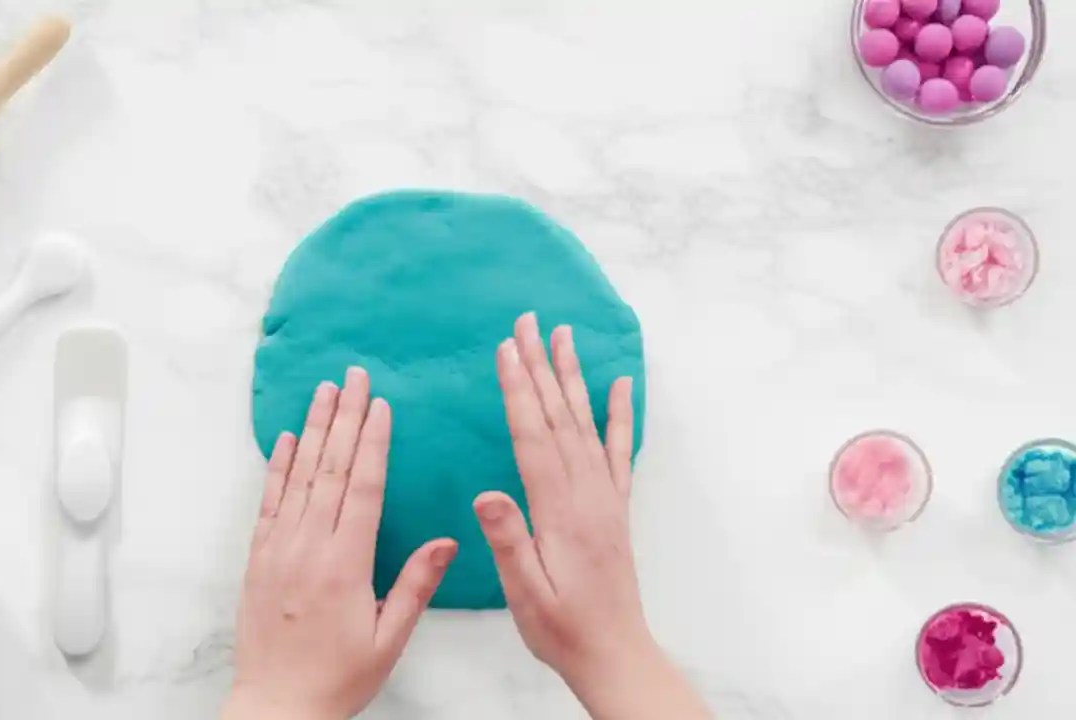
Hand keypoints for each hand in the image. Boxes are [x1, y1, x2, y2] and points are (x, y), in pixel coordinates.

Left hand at [224, 368, 457, 719]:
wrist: (276, 706)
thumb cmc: (337, 678)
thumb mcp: (389, 638)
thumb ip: (415, 585)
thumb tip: (446, 542)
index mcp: (346, 563)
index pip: (362, 486)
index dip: (372, 440)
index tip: (379, 404)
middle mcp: (308, 547)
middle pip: (330, 468)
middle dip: (344, 417)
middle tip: (353, 376)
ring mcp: (278, 549)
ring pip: (298, 476)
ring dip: (312, 429)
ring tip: (323, 391)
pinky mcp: (258, 558)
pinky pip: (268, 502)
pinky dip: (276, 467)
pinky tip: (283, 438)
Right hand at [475, 313, 708, 719]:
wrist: (614, 652)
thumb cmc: (561, 627)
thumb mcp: (525, 593)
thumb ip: (509, 541)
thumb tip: (487, 494)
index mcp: (560, 510)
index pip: (533, 436)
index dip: (518, 390)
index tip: (507, 349)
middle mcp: (588, 493)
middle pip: (559, 416)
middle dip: (541, 366)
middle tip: (529, 322)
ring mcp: (605, 496)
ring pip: (586, 423)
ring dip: (573, 377)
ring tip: (564, 335)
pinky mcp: (615, 506)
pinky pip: (618, 450)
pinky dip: (619, 414)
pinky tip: (620, 385)